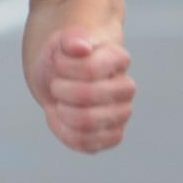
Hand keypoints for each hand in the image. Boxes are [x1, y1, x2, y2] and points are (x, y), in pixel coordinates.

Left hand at [31, 27, 135, 153]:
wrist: (59, 76)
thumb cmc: (63, 56)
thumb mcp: (60, 41)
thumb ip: (71, 38)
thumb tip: (81, 46)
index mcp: (118, 58)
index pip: (90, 69)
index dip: (64, 68)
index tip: (58, 62)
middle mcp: (126, 87)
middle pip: (91, 96)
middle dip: (62, 91)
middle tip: (56, 85)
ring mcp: (121, 113)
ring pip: (90, 124)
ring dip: (64, 114)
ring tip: (60, 103)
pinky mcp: (111, 135)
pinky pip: (89, 144)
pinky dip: (67, 133)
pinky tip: (62, 119)